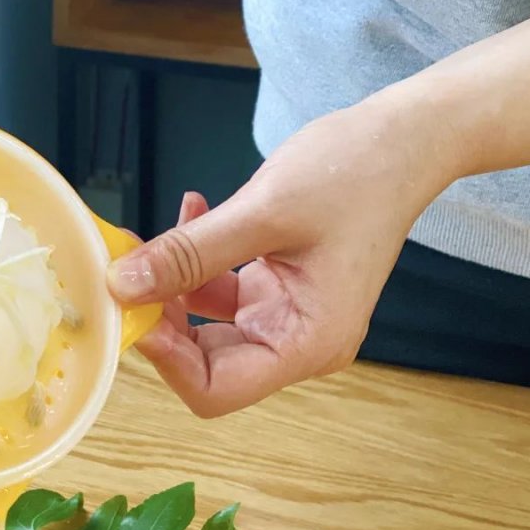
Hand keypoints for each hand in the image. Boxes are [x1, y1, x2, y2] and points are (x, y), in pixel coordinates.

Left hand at [107, 98, 460, 415]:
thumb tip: (124, 284)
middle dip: (163, 320)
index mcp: (309, 343)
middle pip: (207, 364)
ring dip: (173, 287)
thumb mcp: (263, 212)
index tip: (132, 311)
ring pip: (207, 328)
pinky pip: (221, 296)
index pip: (217, 390)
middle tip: (130, 272)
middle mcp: (300, 344)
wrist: (405, 139)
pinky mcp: (279, 293)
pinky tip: (192, 215)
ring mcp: (289, 319)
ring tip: (156, 237)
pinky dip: (197, 266)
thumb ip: (189, 254)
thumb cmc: (356, 173)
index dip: (167, 361)